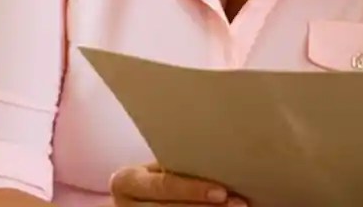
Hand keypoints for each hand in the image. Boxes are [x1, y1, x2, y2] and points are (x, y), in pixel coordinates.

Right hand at [110, 163, 245, 205]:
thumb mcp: (160, 168)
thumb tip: (224, 160)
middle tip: (239, 204)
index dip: (193, 190)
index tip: (222, 192)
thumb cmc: (162, 176)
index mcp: (125, 182)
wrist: (143, 199)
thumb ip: (180, 166)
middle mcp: (123, 206)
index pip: (163, 185)